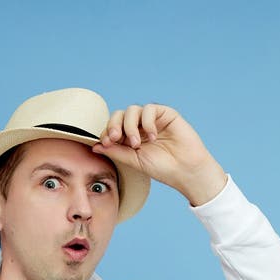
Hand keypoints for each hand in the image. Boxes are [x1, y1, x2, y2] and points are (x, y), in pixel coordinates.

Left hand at [92, 103, 227, 205]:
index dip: (106, 132)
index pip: (113, 127)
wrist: (185, 170)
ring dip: (130, 126)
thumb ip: (116, 152)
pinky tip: (152, 137)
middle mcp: (140, 126)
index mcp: (130, 138)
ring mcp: (152, 119)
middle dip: (113, 125)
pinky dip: (147, 122)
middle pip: (120, 115)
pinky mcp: (165, 113)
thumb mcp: (134, 161)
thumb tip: (94, 146)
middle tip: (115, 138)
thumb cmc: (162, 168)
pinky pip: (149, 108)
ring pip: (132, 110)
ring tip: (137, 144)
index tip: (105, 143)